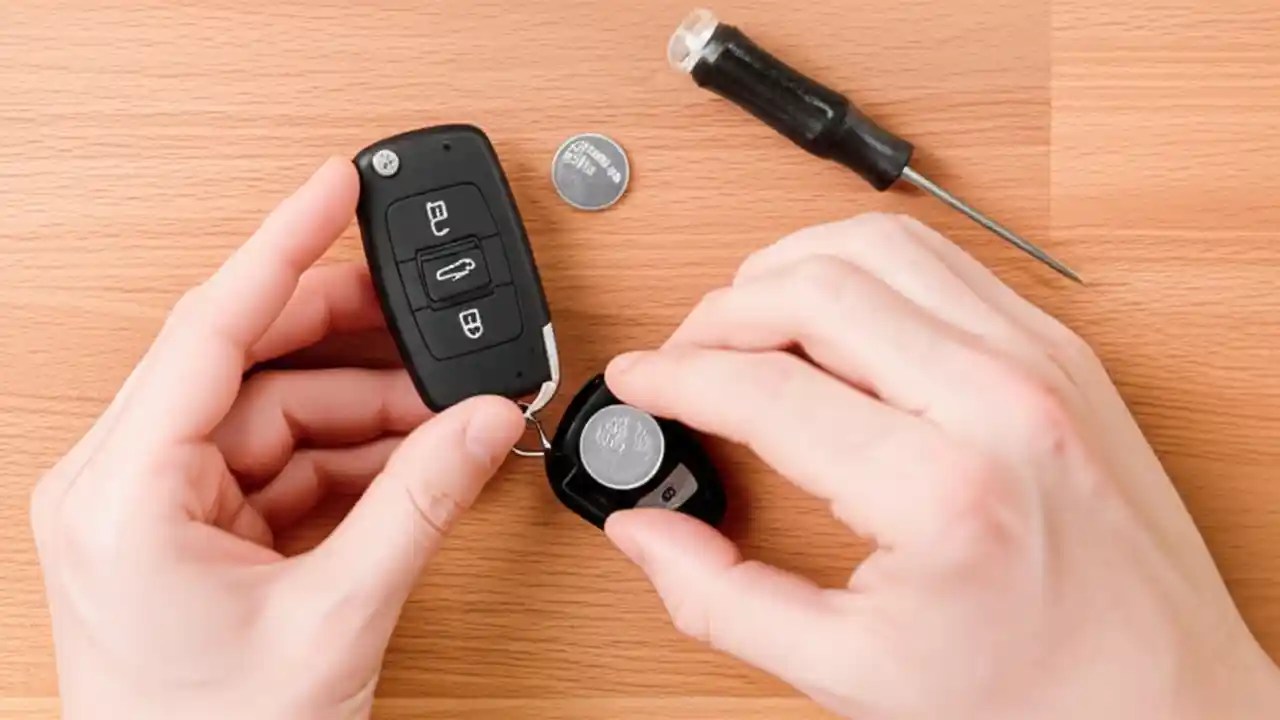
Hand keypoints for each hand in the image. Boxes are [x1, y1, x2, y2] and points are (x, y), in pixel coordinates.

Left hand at [29, 159, 524, 718]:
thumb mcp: (335, 614)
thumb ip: (420, 502)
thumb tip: (481, 419)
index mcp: (124, 490)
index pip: (211, 327)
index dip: (284, 245)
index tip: (335, 188)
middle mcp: (122, 483)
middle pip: (245, 360)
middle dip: (343, 337)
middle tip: (420, 312)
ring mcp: (155, 506)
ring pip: (271, 410)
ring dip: (359, 406)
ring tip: (440, 409)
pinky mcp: (191, 529)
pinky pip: (276, 459)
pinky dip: (345, 454)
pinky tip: (407, 456)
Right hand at [603, 214, 1279, 718]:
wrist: (1164, 696)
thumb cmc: (1036, 693)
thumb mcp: (852, 671)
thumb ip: (723, 600)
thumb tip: (646, 535)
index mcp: (940, 489)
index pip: (763, 389)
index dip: (674, 378)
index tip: (638, 383)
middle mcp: (998, 399)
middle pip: (814, 288)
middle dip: (720, 310)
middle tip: (683, 353)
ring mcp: (1038, 361)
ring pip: (879, 244)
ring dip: (790, 266)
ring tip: (747, 318)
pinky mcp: (1059, 349)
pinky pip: (942, 258)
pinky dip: (865, 264)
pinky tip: (834, 309)